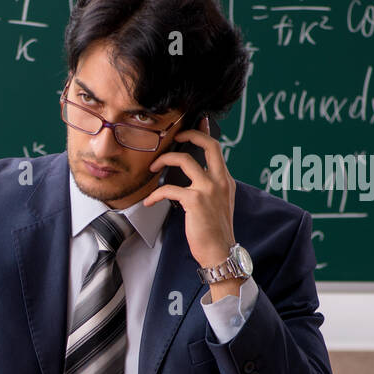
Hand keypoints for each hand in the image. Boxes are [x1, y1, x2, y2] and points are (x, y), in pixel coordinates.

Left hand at [141, 116, 237, 269]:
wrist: (220, 251)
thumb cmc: (214, 231)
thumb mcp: (217, 204)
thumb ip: (208, 188)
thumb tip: (190, 177)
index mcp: (225, 180)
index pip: (216, 149)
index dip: (205, 133)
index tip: (198, 121)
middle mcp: (219, 180)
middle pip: (207, 144)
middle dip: (188, 134)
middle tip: (173, 138)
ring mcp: (208, 189)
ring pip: (183, 160)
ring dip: (163, 161)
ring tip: (152, 168)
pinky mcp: (194, 200)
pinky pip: (168, 189)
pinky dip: (155, 194)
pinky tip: (149, 202)